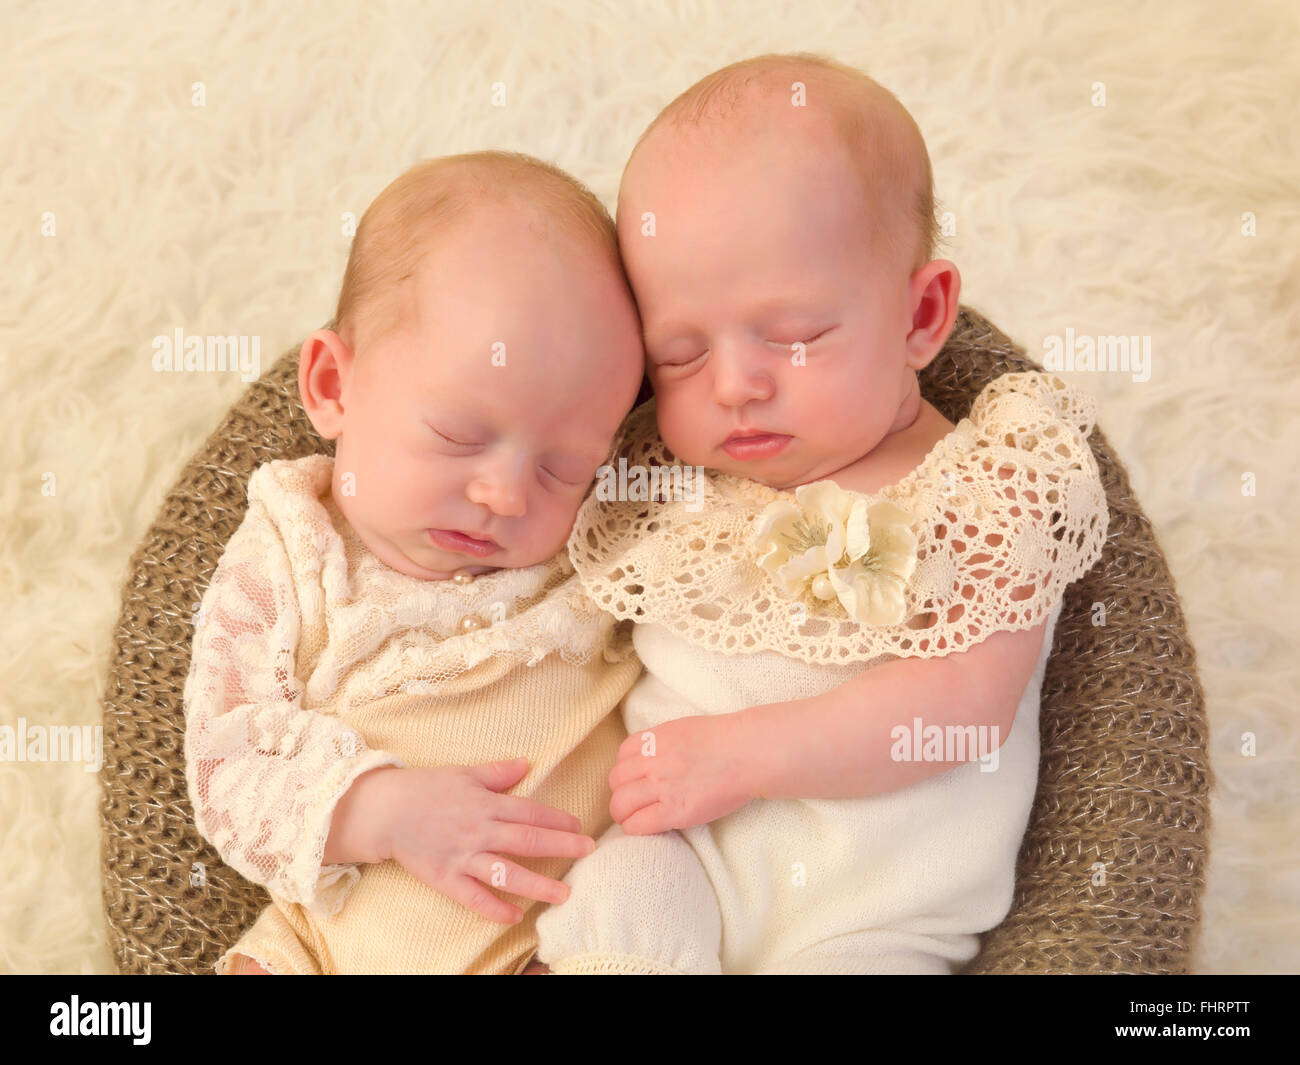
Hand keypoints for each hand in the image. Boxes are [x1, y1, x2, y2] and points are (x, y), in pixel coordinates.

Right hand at [376, 758, 595, 922]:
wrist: (385, 811)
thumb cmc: (426, 788)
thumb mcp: (464, 773)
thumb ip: (497, 772)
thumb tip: (526, 763)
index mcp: (486, 804)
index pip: (530, 811)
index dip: (557, 818)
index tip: (579, 826)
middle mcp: (479, 831)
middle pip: (527, 840)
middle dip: (561, 846)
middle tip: (588, 851)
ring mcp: (463, 856)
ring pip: (506, 873)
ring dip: (537, 884)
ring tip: (564, 894)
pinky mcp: (446, 878)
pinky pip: (474, 897)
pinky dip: (495, 908)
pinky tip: (516, 915)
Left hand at [609, 715, 756, 834]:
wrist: (750, 753)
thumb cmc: (726, 740)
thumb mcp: (684, 730)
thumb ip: (662, 742)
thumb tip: (646, 756)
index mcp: (657, 738)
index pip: (621, 755)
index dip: (624, 769)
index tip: (633, 779)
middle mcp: (655, 760)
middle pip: (616, 780)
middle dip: (620, 792)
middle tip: (630, 801)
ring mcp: (664, 786)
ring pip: (621, 804)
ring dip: (622, 813)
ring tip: (631, 818)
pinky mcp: (676, 811)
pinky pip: (639, 824)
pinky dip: (633, 828)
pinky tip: (642, 827)